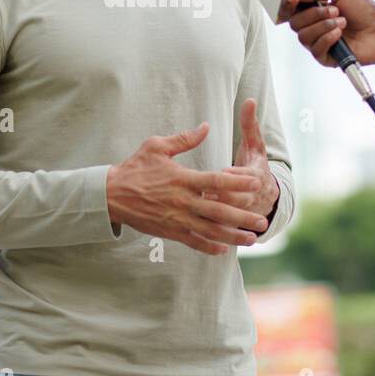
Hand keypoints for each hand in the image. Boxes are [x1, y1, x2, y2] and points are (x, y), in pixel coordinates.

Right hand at [106, 122, 267, 254]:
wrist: (111, 195)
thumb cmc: (135, 168)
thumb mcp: (156, 146)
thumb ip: (184, 139)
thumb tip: (205, 127)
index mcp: (183, 179)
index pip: (216, 181)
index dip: (238, 182)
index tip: (256, 182)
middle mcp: (183, 201)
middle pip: (219, 211)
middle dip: (243, 217)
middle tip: (263, 221)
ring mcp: (177, 219)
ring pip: (210, 230)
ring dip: (233, 235)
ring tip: (252, 239)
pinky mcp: (169, 231)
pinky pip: (193, 241)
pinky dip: (209, 247)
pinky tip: (224, 249)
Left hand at [214, 99, 279, 228]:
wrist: (268, 195)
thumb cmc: (255, 165)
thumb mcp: (255, 145)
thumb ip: (250, 124)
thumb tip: (249, 100)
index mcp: (258, 175)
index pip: (246, 176)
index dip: (233, 175)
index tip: (220, 171)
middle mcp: (255, 196)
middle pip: (238, 198)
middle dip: (222, 197)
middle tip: (203, 193)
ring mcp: (248, 213)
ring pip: (233, 217)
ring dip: (217, 216)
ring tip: (200, 212)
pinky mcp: (241, 226)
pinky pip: (229, 231)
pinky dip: (217, 232)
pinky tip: (202, 232)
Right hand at [280, 0, 374, 67]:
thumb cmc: (364, 11)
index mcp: (313, 10)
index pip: (291, 9)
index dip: (288, 4)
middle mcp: (312, 27)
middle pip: (295, 23)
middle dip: (314, 14)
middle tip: (335, 10)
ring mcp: (317, 42)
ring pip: (303, 36)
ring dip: (324, 26)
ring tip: (342, 22)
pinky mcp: (324, 57)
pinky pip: (315, 49)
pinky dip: (327, 38)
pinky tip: (340, 34)